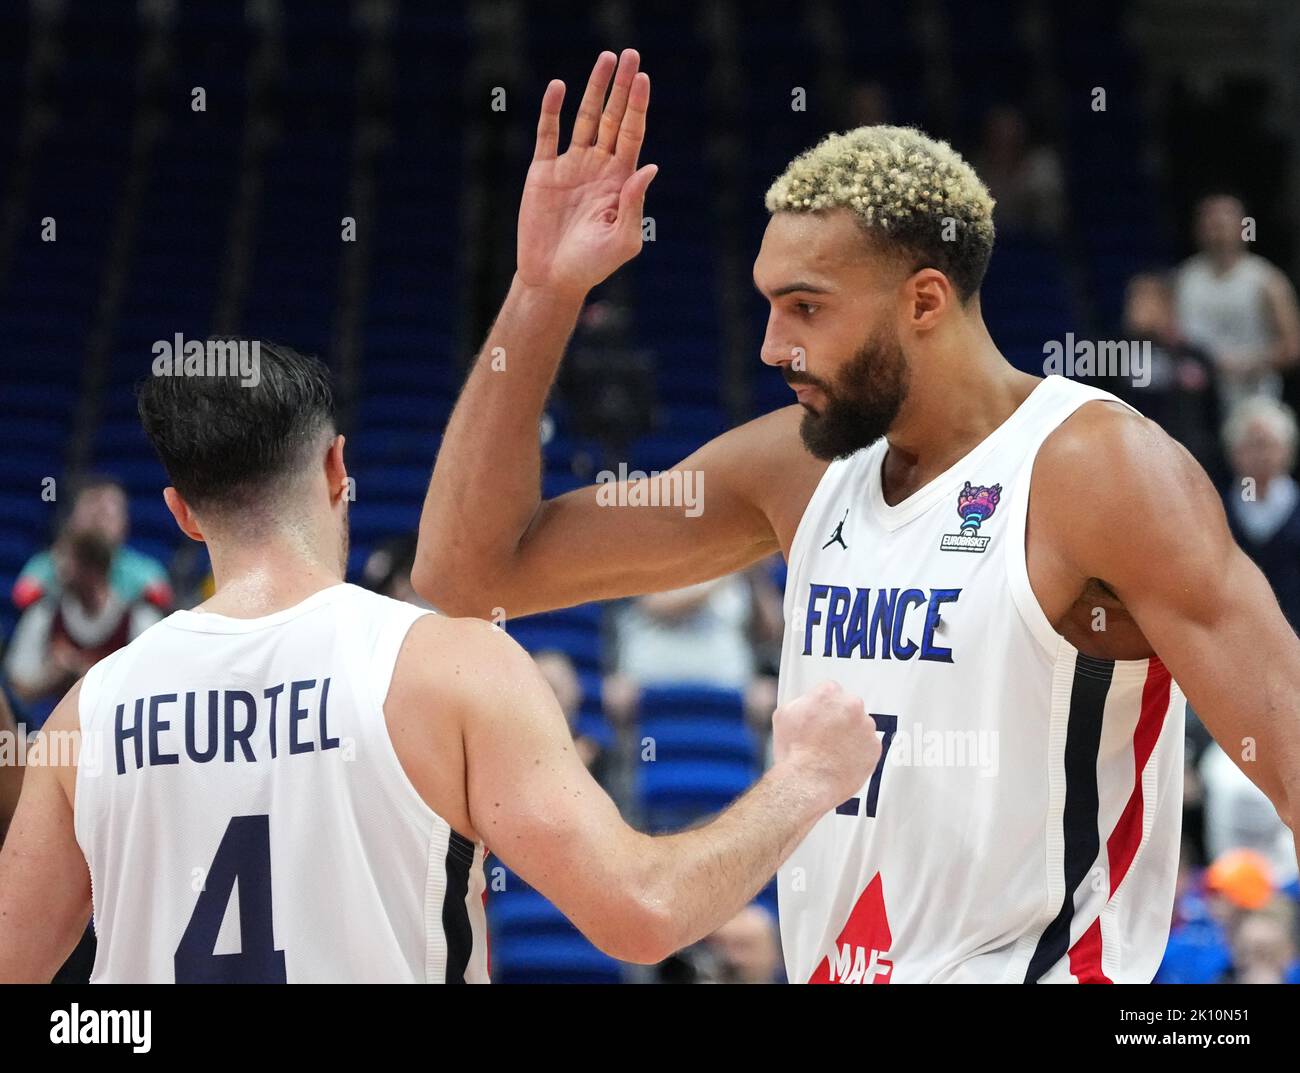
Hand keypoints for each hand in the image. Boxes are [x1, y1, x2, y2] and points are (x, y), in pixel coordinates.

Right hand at [517, 49, 656, 300]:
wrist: (553, 279)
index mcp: (621, 181)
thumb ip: (635, 205)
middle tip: (629, 54)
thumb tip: (648, 166)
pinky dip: (552, 110)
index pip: (632, 134)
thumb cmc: (593, 265)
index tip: (642, 78)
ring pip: (584, 119)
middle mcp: (598, 167)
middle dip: (620, 87)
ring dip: (593, 89)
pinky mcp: (543, 172)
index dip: (637, 106)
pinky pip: (548, 134)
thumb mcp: (623, 241)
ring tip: (604, 59)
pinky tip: (559, 88)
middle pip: (612, 118)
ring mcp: (571, 166)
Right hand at [772, 681, 879, 811]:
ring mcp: (866, 726)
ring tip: (834, 752)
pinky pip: (868, 746)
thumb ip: (801, 702)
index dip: (823, 707)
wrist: (807, 783)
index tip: (820, 718)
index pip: (830, 691)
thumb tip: (809, 702)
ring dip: (851, 735)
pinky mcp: (875, 747)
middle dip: (839, 718)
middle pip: (848, 706)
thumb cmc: (793, 750)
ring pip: (860, 726)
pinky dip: (859, 752)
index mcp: (828, 693)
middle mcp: (852, 705)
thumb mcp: (784, 715)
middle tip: (826, 736)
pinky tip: (843, 761)